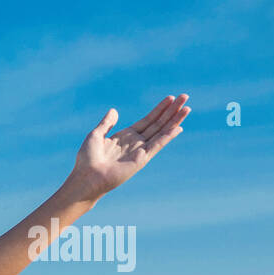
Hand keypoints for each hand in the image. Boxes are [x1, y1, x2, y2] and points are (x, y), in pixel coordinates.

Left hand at [69, 94, 189, 201]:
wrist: (86, 177)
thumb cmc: (87, 159)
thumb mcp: (95, 135)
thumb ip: (106, 123)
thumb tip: (114, 110)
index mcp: (125, 136)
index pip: (147, 120)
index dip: (159, 109)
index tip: (171, 98)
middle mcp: (135, 143)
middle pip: (158, 123)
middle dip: (171, 110)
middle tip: (185, 96)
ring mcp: (139, 151)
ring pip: (161, 132)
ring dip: (174, 120)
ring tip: (187, 108)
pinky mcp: (141, 160)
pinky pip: (157, 145)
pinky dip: (167, 136)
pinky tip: (178, 127)